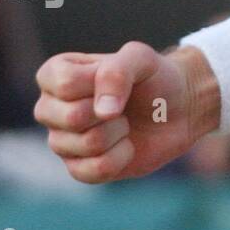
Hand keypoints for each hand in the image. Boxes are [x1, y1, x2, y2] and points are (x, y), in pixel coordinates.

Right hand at [34, 43, 219, 183]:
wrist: (179, 108)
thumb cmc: (154, 77)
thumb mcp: (141, 58)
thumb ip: (117, 72)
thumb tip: (102, 113)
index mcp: (55, 73)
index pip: (65, 84)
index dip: (101, 84)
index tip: (120, 78)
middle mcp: (50, 108)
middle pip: (71, 118)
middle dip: (111, 112)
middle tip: (123, 105)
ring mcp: (61, 140)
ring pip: (85, 145)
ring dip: (119, 133)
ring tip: (125, 122)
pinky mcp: (78, 168)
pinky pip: (93, 171)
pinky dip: (120, 157)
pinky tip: (126, 145)